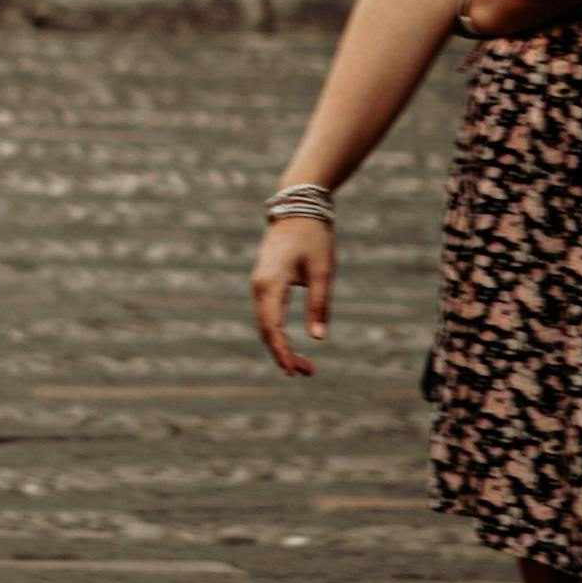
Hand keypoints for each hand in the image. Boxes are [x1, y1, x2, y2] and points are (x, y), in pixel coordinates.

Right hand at [249, 212, 334, 378]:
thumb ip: (319, 305)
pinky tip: (289, 346)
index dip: (282, 352)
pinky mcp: (263, 284)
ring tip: (303, 365)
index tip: (295, 372)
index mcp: (270, 283)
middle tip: (307, 373)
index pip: (272, 327)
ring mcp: (258, 285)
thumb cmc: (313, 238)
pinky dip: (277, 333)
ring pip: (264, 324)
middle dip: (283, 354)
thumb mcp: (323, 271)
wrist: (297, 209)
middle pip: (266, 330)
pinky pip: (266, 315)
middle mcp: (258, 286)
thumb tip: (318, 339)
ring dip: (280, 346)